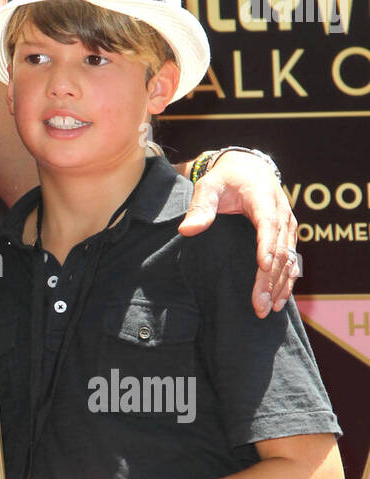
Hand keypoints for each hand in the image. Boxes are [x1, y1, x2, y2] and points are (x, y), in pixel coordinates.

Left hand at [177, 151, 296, 316]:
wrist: (248, 169)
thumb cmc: (225, 178)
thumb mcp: (209, 186)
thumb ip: (200, 206)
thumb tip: (186, 230)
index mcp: (263, 198)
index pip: (268, 224)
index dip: (267, 246)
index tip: (262, 267)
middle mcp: (282, 213)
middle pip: (281, 249)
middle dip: (270, 278)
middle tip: (259, 304)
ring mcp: (288, 225)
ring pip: (289, 258)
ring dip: (279, 285)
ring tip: (268, 309)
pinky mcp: (288, 235)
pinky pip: (292, 260)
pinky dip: (287, 280)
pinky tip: (280, 300)